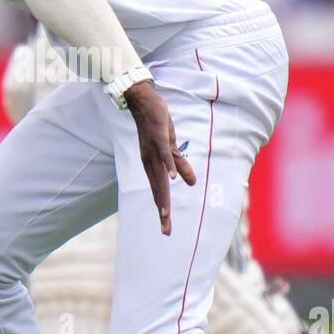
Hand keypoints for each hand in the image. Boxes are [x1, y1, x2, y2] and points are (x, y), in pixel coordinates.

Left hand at [123, 81, 195, 234]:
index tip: (166, 228)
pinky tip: (173, 179)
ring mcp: (154, 151)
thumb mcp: (170, 148)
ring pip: (160, 177)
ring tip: (165, 214)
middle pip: (158, 191)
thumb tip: (190, 183)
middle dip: (162, 212)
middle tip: (165, 231)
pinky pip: (164, 155)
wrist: (144, 102)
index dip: (163, 210)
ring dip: (163, 195)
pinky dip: (169, 167)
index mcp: (153, 166)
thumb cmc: (157, 126)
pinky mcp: (159, 139)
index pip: (159, 192)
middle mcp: (151, 162)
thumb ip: (180, 165)